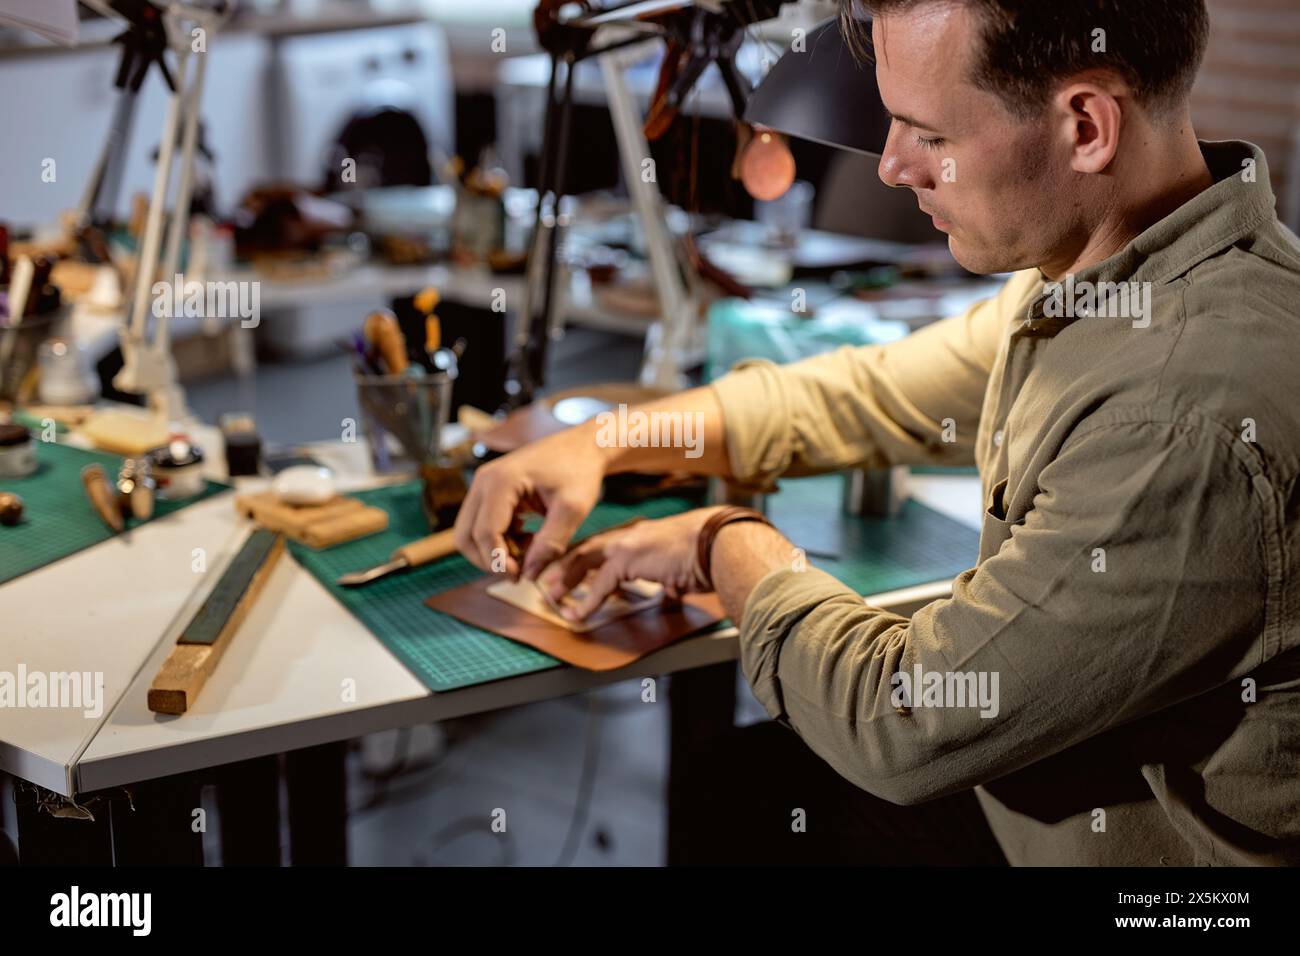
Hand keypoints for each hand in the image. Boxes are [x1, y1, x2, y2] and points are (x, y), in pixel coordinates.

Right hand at [454, 428, 607, 578]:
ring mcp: (483, 485)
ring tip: (530, 550)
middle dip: (489, 560)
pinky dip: (499, 540)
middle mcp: (484, 481)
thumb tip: (528, 575)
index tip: (521, 577)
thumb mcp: (573, 510)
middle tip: (520, 572)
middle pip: (466, 536)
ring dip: (494, 551)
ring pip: (470, 533)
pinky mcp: (489, 491)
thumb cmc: (580, 471)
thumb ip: (551, 544)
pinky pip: (481, 525)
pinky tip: (528, 539)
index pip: (485, 532)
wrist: (583, 446)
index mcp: (501, 481)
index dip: (499, 561)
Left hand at [537, 507, 727, 619]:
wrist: (719, 543)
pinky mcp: (627, 558)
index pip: (604, 545)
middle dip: (565, 566)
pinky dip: (587, 602)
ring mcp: (627, 544)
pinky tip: (578, 615)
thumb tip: (670, 593)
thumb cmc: (708, 554)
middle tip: (548, 582)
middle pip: (586, 548)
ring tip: (551, 596)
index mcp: (641, 535)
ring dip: (565, 579)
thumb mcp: (681, 568)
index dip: (585, 560)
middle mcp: (630, 534)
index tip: (572, 573)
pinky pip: (599, 584)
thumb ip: (669, 580)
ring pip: (584, 560)